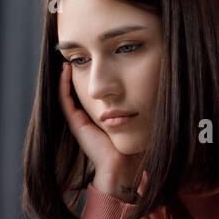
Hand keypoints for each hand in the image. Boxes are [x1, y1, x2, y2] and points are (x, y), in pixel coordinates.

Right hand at [58, 61, 143, 200]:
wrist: (124, 163)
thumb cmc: (135, 143)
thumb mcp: (137, 116)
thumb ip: (140, 103)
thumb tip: (155, 84)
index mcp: (101, 116)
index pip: (93, 92)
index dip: (91, 74)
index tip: (95, 59)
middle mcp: (88, 118)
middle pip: (79, 90)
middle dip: (79, 72)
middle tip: (79, 55)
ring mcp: (79, 120)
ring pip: (68, 93)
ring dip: (68, 76)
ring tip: (70, 57)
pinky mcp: (76, 123)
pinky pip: (65, 99)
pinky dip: (63, 84)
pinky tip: (67, 69)